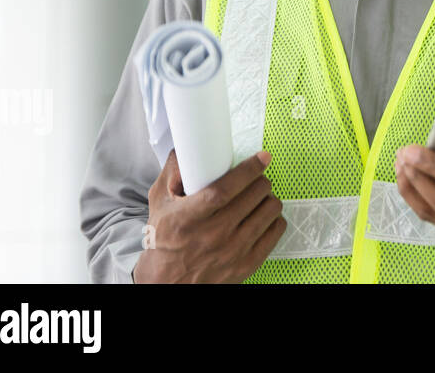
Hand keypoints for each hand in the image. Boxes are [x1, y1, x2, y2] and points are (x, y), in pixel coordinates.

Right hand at [133, 149, 285, 282]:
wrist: (167, 283)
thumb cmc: (164, 242)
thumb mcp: (159, 205)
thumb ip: (171, 173)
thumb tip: (184, 150)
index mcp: (190, 218)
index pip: (226, 189)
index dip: (248, 169)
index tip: (262, 157)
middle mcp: (214, 235)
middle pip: (254, 196)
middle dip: (260, 181)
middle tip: (257, 178)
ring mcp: (233, 252)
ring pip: (269, 211)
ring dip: (268, 198)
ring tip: (260, 197)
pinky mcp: (246, 265)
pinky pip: (275, 232)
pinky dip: (274, 219)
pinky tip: (264, 216)